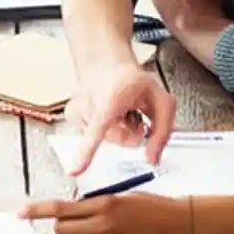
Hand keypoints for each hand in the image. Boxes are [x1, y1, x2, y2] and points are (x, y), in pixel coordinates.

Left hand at [19, 193, 193, 233]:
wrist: (180, 225)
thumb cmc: (154, 206)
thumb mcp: (122, 196)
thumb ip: (96, 202)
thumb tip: (74, 207)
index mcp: (104, 204)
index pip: (61, 208)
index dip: (38, 211)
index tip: (22, 213)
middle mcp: (102, 225)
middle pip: (61, 229)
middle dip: (61, 223)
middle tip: (74, 218)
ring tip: (85, 230)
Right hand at [66, 61, 175, 175]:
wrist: (106, 63)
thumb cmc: (132, 81)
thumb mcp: (161, 100)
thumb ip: (162, 131)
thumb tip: (153, 159)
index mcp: (111, 97)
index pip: (99, 128)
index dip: (87, 151)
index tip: (75, 170)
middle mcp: (88, 103)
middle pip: (116, 139)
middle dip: (131, 133)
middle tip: (134, 114)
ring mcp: (77, 110)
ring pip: (105, 140)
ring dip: (118, 130)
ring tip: (118, 110)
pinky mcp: (71, 116)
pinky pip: (93, 137)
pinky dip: (105, 130)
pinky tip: (106, 113)